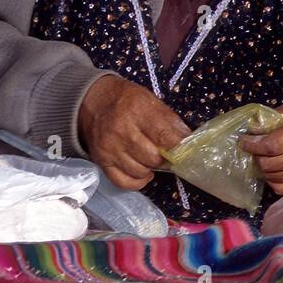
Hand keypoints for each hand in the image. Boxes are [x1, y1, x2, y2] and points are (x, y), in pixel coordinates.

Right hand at [78, 75, 191, 189]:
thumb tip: (188, 140)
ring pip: (140, 171)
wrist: (93, 101)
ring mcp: (110, 148)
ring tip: (151, 158)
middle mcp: (121, 130)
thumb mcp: (150, 100)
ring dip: (150, 168)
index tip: (186, 151)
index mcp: (137, 110)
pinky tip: (143, 172)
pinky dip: (137, 181)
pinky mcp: (102, 161)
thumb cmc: (126, 100)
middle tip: (166, 153)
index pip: (165, 136)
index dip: (179, 147)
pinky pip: (123, 182)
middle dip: (164, 158)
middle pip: (153, 157)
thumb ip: (170, 120)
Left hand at [240, 98, 282, 193]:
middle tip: (252, 148)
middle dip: (255, 156)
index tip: (244, 140)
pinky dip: (274, 181)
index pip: (272, 146)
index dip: (254, 145)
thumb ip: (278, 115)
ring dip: (263, 168)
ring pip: (275, 177)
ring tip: (262, 157)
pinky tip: (273, 171)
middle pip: (270, 164)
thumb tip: (255, 126)